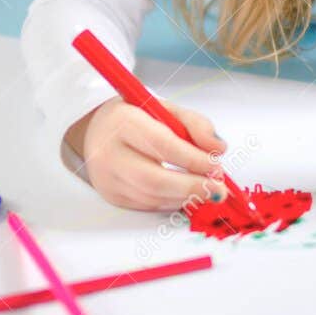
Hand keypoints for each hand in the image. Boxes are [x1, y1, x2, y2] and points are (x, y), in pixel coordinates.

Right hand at [65, 97, 228, 210]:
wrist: (96, 132)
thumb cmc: (135, 119)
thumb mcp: (164, 109)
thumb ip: (196, 124)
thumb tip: (218, 149)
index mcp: (123, 122)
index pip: (162, 145)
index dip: (193, 159)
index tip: (216, 165)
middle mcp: (109, 152)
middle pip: (154, 180)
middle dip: (192, 187)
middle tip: (218, 190)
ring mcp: (107, 178)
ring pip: (154, 197)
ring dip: (186, 196)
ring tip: (205, 188)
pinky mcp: (112, 196)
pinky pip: (149, 205)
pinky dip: (173, 201)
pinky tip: (185, 192)